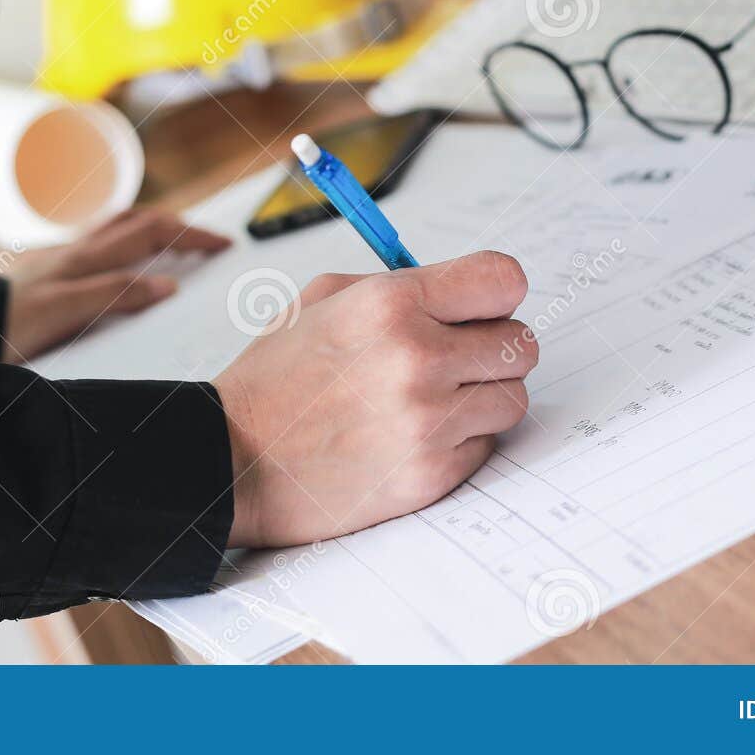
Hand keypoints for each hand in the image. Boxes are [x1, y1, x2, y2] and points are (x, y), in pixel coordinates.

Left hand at [0, 207, 229, 360]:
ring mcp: (60, 256)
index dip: (192, 237)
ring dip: (150, 223)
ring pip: (115, 226)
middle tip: (208, 238)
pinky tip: (118, 252)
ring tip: (172, 233)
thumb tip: (166, 284)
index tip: (222, 244)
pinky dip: (120, 238)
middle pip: (139, 221)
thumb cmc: (6, 323)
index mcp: (87, 259)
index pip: (153, 234)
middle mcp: (76, 250)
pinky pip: (95, 242)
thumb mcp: (65, 312)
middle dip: (180, 224)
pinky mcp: (46, 267)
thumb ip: (115, 294)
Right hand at [215, 250, 536, 546]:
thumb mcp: (322, 299)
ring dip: (483, 397)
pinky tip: (417, 435)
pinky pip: (487, 446)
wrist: (233, 460)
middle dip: (492, 347)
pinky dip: (463, 441)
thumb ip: (401, 286)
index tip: (483, 306)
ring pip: (513, 397)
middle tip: (457, 357)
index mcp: (392, 304)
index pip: (504, 279)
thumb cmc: (275, 380)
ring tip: (434, 399)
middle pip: (521, 342)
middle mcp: (417, 359)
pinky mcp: (431, 475)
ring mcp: (428, 422)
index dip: (498, 293)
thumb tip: (463, 289)